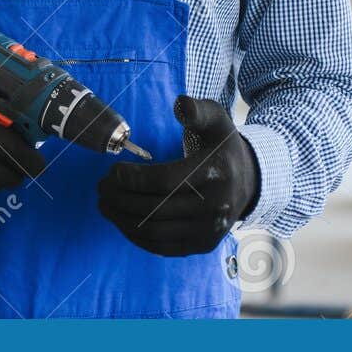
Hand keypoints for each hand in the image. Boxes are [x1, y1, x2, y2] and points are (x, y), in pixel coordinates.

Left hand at [96, 95, 260, 256]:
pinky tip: (121, 220)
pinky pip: (162, 247)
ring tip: (105, 204)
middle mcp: (215, 207)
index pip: (166, 181)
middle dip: (120, 199)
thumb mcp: (216, 120)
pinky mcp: (202, 245)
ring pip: (155, 233)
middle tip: (101, 187)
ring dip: (122, 220)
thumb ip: (197, 110)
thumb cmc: (222, 147)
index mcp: (215, 173)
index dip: (134, 178)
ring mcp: (209, 231)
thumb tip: (179, 103)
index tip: (113, 171)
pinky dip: (136, 236)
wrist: (250, 181)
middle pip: (156, 209)